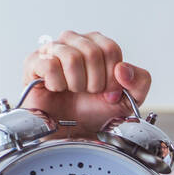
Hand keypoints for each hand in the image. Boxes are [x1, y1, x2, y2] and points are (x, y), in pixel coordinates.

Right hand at [20, 30, 153, 136]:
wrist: (70, 132)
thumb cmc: (95, 112)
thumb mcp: (129, 100)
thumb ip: (140, 81)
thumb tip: (123, 69)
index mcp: (97, 45)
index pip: (110, 48)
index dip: (112, 76)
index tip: (108, 92)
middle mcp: (75, 42)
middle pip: (92, 51)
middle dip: (95, 82)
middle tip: (89, 93)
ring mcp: (53, 50)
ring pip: (71, 57)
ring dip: (76, 84)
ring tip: (73, 92)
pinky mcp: (34, 62)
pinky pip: (49, 65)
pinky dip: (57, 84)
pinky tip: (57, 89)